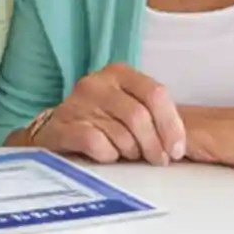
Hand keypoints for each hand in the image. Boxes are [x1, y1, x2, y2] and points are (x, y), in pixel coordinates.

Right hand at [34, 63, 185, 164]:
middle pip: (139, 116)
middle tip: (158, 160)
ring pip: (120, 133)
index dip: (171, 125)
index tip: (177, 150)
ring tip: (130, 157)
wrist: (55, 131)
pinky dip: (108, 155)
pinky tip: (107, 156)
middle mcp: (97, 83)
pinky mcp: (62, 126)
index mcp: (119, 73)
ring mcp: (77, 103)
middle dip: (154, 144)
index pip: (155, 93)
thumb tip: (178, 144)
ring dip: (131, 152)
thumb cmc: (102, 121)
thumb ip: (152, 114)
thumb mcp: (128, 106)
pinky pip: (97, 144)